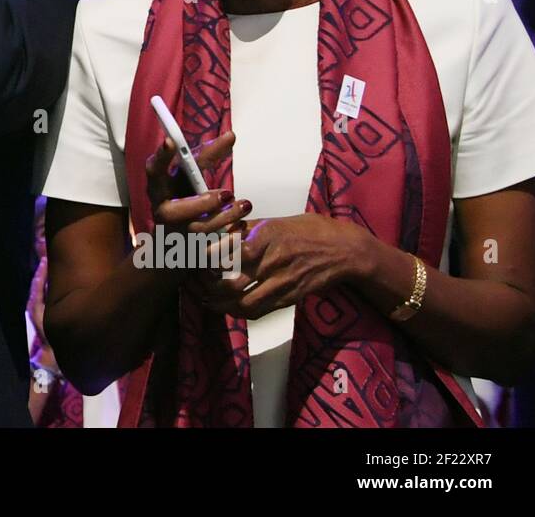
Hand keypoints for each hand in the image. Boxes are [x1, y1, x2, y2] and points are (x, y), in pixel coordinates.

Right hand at [145, 131, 251, 259]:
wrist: (175, 243)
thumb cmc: (186, 197)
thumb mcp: (191, 175)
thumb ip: (208, 156)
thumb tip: (232, 135)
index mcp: (159, 188)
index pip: (154, 170)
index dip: (160, 157)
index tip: (170, 141)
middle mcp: (162, 211)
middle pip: (174, 210)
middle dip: (202, 203)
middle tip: (227, 193)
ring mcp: (174, 234)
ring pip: (197, 230)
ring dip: (224, 218)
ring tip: (244, 205)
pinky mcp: (188, 253)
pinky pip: (210, 249)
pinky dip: (229, 238)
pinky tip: (241, 227)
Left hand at [200, 213, 372, 318]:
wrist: (345, 250)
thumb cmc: (308, 230)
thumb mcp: (275, 222)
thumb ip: (246, 228)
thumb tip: (217, 228)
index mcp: (265, 236)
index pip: (226, 250)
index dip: (204, 258)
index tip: (190, 258)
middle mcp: (271, 261)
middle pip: (229, 282)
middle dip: (206, 287)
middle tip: (193, 283)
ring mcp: (281, 282)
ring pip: (242, 302)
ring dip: (219, 304)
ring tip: (205, 299)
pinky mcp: (289, 297)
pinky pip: (258, 311)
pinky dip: (239, 312)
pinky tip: (227, 308)